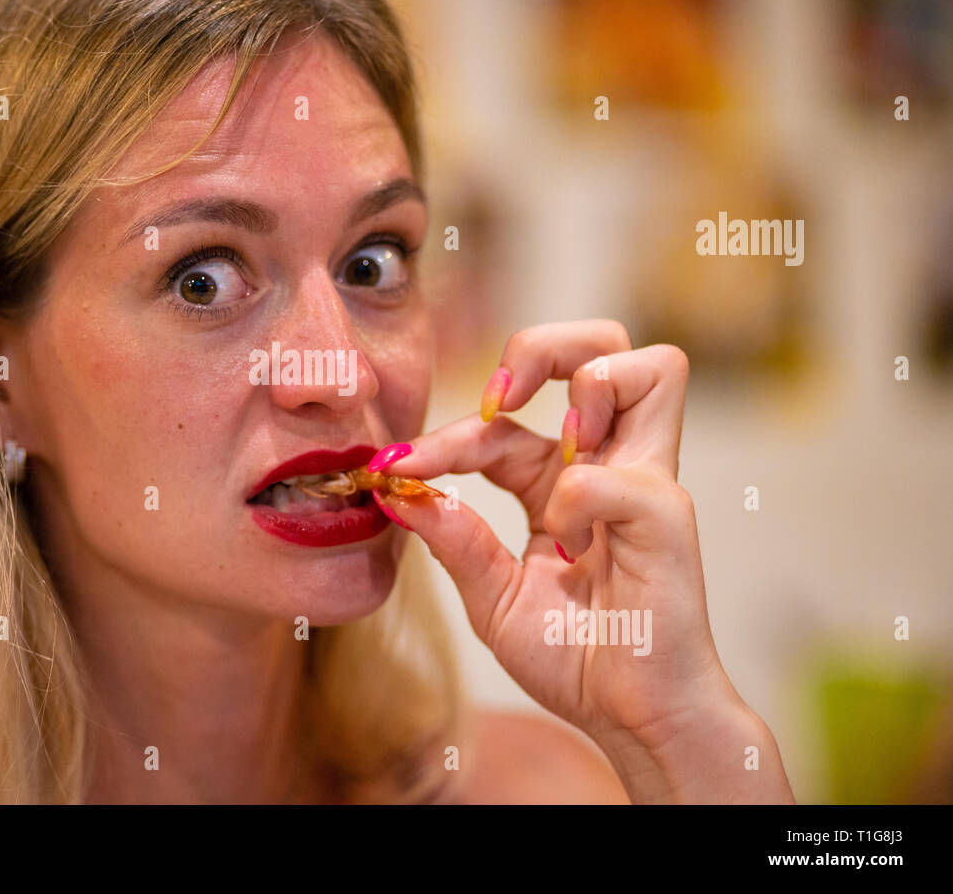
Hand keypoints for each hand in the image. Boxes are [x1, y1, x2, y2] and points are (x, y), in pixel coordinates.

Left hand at [371, 319, 793, 801]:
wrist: (634, 720)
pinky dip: (578, 496)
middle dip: (542, 347)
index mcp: (560, 481)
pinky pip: (617, 475)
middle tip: (498, 398)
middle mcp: (608, 467)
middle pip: (603, 344)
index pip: (502, 422)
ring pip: (652, 369)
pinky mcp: (668, 517)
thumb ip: (454, 541)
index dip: (445, 436)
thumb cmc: (577, 658)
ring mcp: (645, 484)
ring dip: (589, 385)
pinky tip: (569, 546)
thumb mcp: (494, 597)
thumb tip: (397, 491)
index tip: (396, 468)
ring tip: (560, 445)